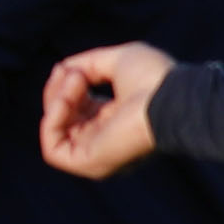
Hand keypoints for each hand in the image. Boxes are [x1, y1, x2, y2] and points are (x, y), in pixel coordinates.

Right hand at [40, 42, 173, 178]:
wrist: (171, 99)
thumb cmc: (155, 79)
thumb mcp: (115, 61)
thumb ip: (87, 64)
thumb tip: (61, 70)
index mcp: (114, 121)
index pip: (75, 110)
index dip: (65, 88)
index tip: (68, 68)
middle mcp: (104, 141)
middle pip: (62, 122)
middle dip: (58, 93)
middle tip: (72, 73)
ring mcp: (96, 156)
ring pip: (55, 133)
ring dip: (55, 102)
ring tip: (74, 81)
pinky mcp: (89, 163)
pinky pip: (54, 149)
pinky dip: (52, 121)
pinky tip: (66, 100)